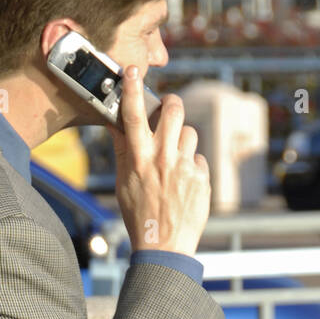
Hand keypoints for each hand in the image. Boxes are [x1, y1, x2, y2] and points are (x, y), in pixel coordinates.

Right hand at [111, 68, 210, 258]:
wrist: (164, 247)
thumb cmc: (139, 215)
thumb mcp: (124, 183)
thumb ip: (123, 151)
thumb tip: (118, 124)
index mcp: (139, 159)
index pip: (134, 116)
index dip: (133, 90)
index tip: (132, 71)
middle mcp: (163, 159)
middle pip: (174, 111)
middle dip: (172, 104)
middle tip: (170, 108)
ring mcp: (185, 167)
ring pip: (189, 133)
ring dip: (182, 141)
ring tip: (174, 161)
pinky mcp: (202, 178)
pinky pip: (198, 159)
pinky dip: (192, 167)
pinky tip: (183, 185)